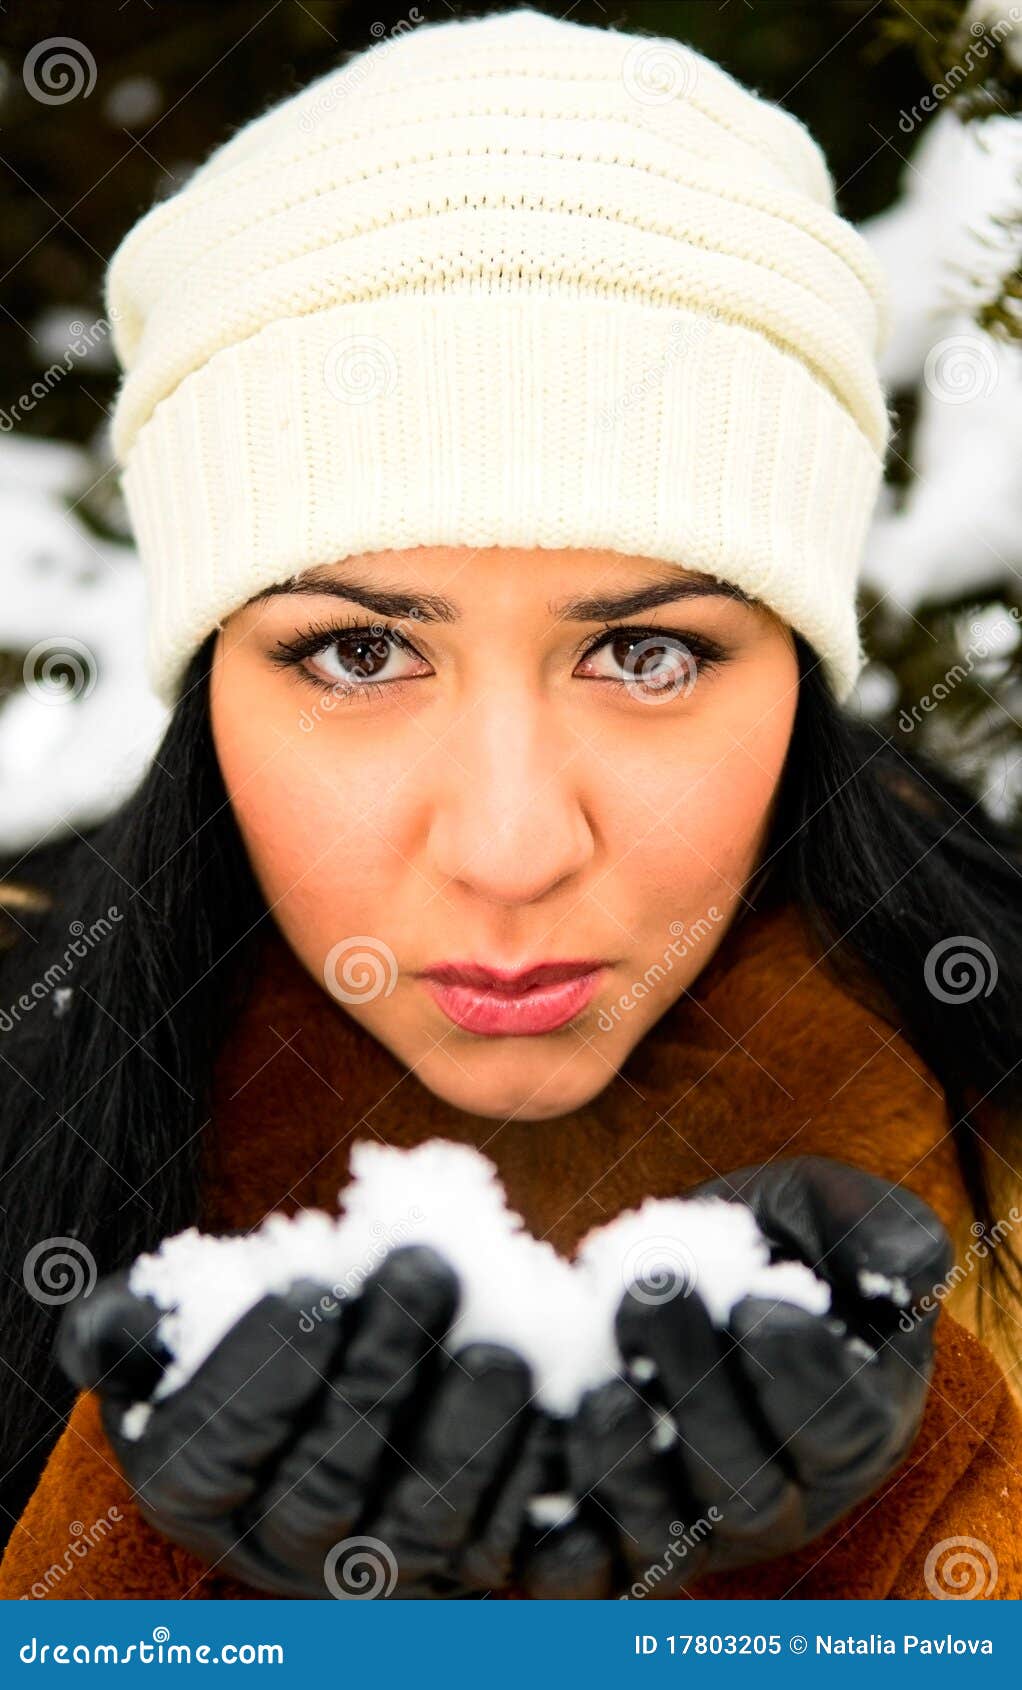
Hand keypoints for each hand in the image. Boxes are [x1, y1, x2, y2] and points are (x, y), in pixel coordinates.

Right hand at [57, 1244, 537, 1597]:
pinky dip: (554, 1491)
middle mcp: (285, 1548)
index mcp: (196, 1487)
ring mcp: (386, 1573)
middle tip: (430, 1268)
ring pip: (427, 1532)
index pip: (215, 1451)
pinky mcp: (482, 1574)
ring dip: (471, 1441)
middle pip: (328, 1491)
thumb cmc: (260, 1328)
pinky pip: (521, 1556)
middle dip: (378, 1376)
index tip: (312, 1283)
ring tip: (506, 1349)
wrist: (359, 1370)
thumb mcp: (178, 1323)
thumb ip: (137, 1325)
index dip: (264, 1371)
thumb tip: (114, 1333)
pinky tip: (589, 1413)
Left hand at [528, 1156, 952, 1594]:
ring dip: (624, 1459)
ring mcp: (697, 1526)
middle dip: (697, 1390)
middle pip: (746, 1488)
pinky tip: (535, 1447)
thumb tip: (900, 1274)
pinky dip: (556, 1523)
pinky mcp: (613, 1533)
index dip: (798, 1375)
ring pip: (666, 1532)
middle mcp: (784, 1496)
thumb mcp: (837, 1211)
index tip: (753, 1300)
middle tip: (650, 1290)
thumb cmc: (778, 1232)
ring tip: (594, 1376)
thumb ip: (879, 1234)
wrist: (691, 1258)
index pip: (839, 1427)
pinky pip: (585, 1561)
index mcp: (857, 1424)